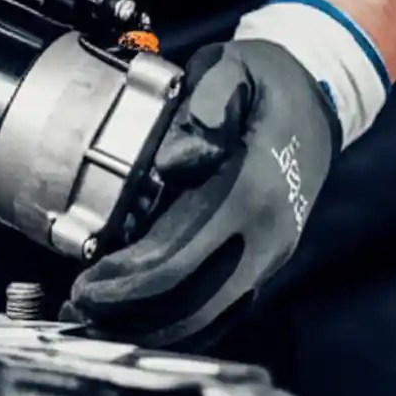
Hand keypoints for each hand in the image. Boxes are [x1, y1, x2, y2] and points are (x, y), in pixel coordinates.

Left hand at [64, 40, 340, 346]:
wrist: (320, 94)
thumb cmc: (264, 81)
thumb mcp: (231, 67)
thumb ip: (203, 104)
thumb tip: (173, 162)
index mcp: (250, 191)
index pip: (178, 259)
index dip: (125, 282)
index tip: (82, 285)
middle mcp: (266, 235)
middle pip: (188, 303)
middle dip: (126, 315)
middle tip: (75, 310)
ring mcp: (271, 254)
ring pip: (207, 316)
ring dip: (147, 328)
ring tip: (94, 323)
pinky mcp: (268, 261)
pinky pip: (223, 310)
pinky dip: (179, 326)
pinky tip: (138, 324)